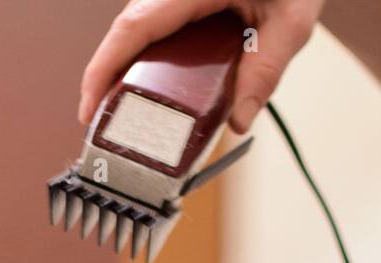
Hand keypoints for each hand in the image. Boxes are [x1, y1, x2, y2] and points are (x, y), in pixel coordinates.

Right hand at [80, 0, 325, 133]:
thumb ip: (267, 71)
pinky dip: (148, 59)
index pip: (134, 26)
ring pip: (138, 29)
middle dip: (108, 77)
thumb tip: (239, 121)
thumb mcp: (291, 21)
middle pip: (127, 30)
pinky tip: (153, 88)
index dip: (104, 68)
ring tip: (122, 112)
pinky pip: (156, 27)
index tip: (89, 109)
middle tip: (102, 124)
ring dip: (127, 70)